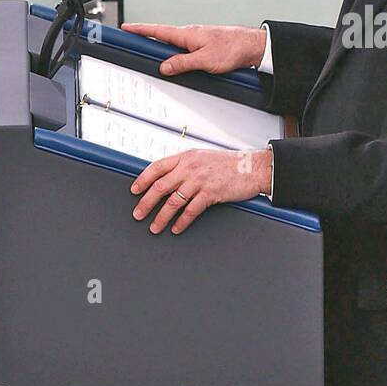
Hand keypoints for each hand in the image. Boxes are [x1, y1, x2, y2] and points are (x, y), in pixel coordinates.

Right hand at [120, 23, 266, 75]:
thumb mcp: (205, 60)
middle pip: (162, 37)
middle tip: (132, 42)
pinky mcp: (203, 45)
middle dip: (146, 40)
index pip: (157, 30)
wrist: (252, 46)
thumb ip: (182, 63)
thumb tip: (164, 67)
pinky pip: (183, 49)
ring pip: (173, 45)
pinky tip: (176, 62)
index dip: (140, 29)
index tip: (125, 28)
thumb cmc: (233, 49)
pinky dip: (175, 54)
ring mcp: (196, 39)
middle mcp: (189, 34)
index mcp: (187, 34)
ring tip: (152, 58)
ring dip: (162, 50)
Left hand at [130, 148, 272, 234]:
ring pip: (173, 201)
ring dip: (161, 217)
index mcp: (186, 157)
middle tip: (138, 214)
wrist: (252, 167)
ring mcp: (200, 180)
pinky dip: (181, 221)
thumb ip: (185, 166)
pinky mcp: (211, 193)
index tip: (134, 191)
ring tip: (154, 227)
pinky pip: (190, 210)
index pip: (157, 167)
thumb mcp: (203, 158)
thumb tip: (168, 178)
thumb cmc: (228, 164)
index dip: (143, 179)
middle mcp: (190, 167)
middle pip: (160, 186)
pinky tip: (176, 228)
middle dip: (146, 202)